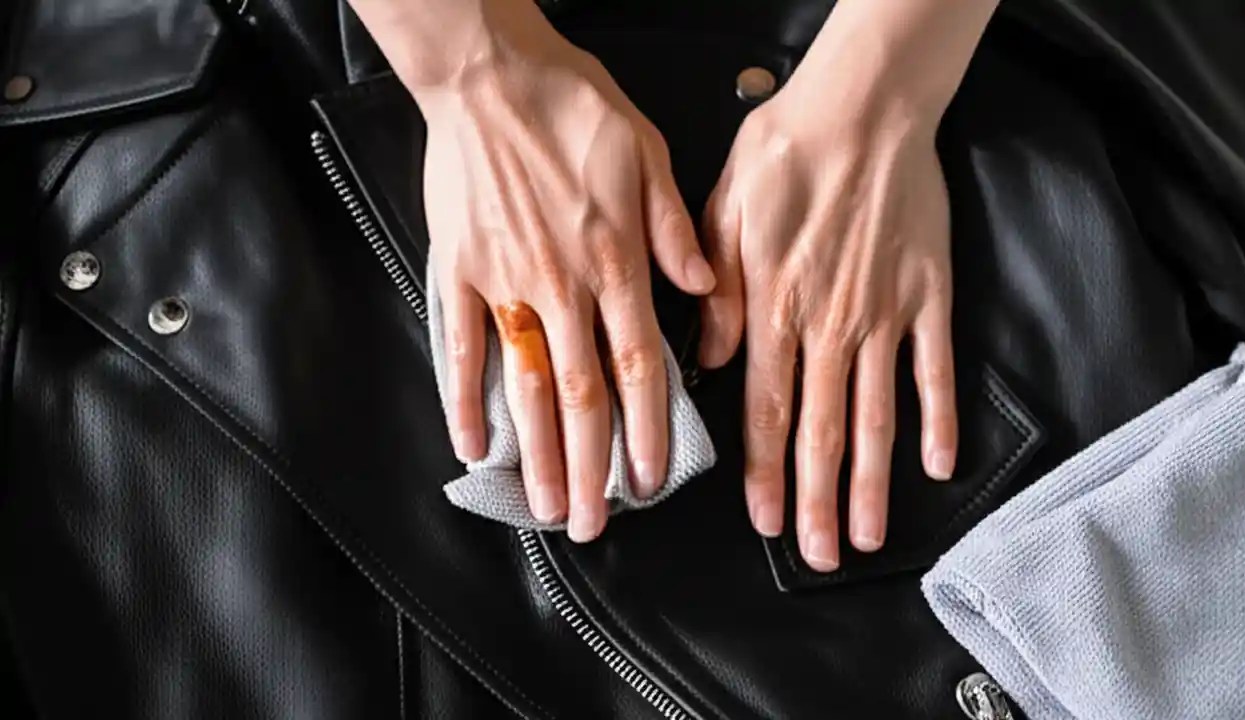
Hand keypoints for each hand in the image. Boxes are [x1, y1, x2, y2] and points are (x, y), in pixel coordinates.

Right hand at [353, 0, 714, 540]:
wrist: (490, 71)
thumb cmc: (572, 105)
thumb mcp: (650, 154)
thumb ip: (677, 231)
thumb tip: (704, 291)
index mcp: (615, 260)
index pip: (640, 366)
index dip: (648, 430)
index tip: (651, 479)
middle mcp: (561, 283)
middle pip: (581, 394)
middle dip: (594, 467)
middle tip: (597, 523)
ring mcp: (504, 281)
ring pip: (523, 384)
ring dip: (536, 453)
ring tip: (545, 506)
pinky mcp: (457, 269)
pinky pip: (459, 345)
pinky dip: (463, 398)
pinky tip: (471, 444)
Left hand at [699, 0, 995, 570]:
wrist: (862, 109)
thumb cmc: (785, 154)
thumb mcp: (720, 217)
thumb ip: (715, 298)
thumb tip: (708, 362)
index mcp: (772, 310)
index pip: (765, 413)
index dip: (764, 475)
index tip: (767, 523)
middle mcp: (828, 327)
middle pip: (822, 432)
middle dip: (819, 503)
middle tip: (822, 555)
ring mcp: (883, 317)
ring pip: (876, 417)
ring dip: (873, 482)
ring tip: (871, 534)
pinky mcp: (929, 296)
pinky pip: (935, 370)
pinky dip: (938, 419)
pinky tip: (939, 464)